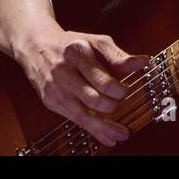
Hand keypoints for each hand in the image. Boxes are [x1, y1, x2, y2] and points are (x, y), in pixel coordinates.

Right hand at [15, 27, 149, 147]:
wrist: (36, 46)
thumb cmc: (70, 44)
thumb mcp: (95, 42)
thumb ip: (118, 55)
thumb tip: (142, 62)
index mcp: (77, 53)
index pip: (102, 79)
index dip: (118, 89)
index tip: (126, 89)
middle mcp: (63, 71)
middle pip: (92, 99)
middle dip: (111, 104)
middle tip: (119, 101)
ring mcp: (55, 89)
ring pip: (82, 115)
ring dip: (104, 127)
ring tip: (121, 134)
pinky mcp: (51, 102)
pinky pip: (74, 120)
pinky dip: (92, 130)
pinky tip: (105, 136)